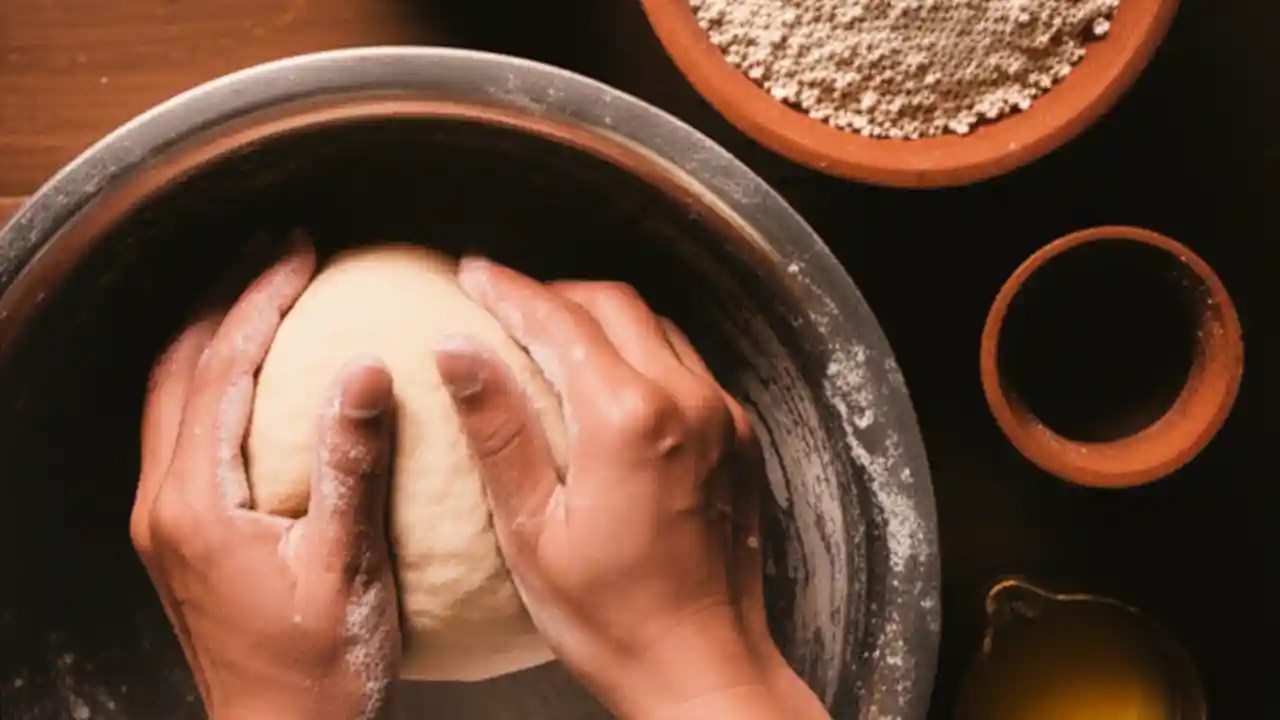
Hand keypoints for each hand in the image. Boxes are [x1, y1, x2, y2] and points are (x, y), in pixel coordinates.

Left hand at [130, 234, 400, 719]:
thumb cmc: (319, 666)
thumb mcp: (348, 563)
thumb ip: (353, 464)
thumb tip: (366, 369)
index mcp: (198, 503)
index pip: (221, 371)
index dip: (258, 302)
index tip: (296, 252)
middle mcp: (165, 503)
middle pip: (178, 370)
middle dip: (224, 300)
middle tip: (273, 250)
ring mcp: (165, 519)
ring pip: (170, 397)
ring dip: (212, 336)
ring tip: (259, 290)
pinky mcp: (181, 534)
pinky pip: (182, 431)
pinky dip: (212, 381)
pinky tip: (253, 373)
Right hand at [435, 259, 827, 718]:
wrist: (706, 670)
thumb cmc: (612, 618)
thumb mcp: (533, 531)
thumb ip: (498, 429)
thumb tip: (456, 349)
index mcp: (628, 418)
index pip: (559, 320)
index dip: (509, 290)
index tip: (471, 273)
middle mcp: (687, 401)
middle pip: (615, 304)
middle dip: (556, 293)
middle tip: (505, 303)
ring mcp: (723, 416)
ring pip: (657, 328)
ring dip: (603, 318)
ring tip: (551, 336)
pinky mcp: (741, 438)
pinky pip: (688, 366)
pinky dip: (644, 353)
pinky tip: (611, 382)